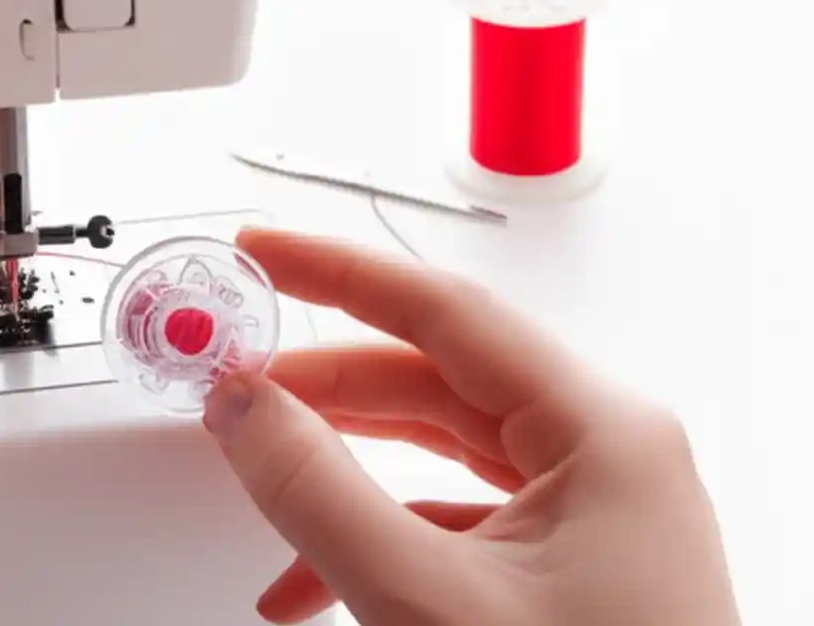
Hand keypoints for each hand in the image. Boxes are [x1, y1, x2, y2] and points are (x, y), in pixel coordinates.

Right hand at [204, 227, 738, 624]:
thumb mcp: (429, 603)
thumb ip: (320, 491)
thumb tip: (246, 406)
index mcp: (602, 432)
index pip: (441, 311)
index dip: (336, 272)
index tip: (262, 252)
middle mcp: (603, 456)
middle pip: (433, 376)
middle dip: (323, 379)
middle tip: (238, 372)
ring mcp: (588, 513)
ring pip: (438, 448)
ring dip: (341, 460)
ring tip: (261, 464)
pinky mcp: (564, 568)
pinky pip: (453, 519)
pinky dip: (376, 534)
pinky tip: (310, 576)